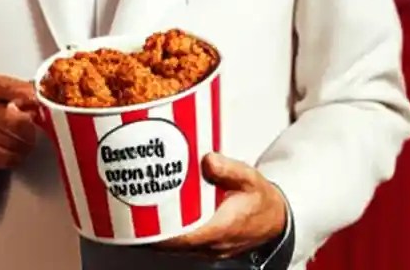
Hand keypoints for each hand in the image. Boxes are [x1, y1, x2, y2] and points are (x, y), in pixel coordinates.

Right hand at [0, 75, 38, 172]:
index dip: (31, 97)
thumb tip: (55, 100)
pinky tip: (15, 151)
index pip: (11, 89)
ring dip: (25, 145)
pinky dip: (15, 157)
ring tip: (27, 141)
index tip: (45, 104)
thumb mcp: (13, 93)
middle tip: (38, 130)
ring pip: (11, 142)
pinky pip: (4, 158)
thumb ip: (31, 94)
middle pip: (15, 121)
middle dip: (32, 128)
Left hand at [156, 154, 287, 258]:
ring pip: (176, 245)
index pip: (184, 238)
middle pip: (174, 243)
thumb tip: (208, 160)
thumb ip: (230, 169)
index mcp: (222, 227)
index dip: (160, 232)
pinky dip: (170, 234)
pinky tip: (161, 219)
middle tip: (135, 209)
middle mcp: (213, 243)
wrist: (275, 218)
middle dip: (152, 229)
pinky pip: (182, 244)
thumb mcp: (250, 178)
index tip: (143, 219)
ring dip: (160, 232)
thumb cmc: (261, 200)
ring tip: (144, 211)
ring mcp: (208, 249)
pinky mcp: (205, 247)